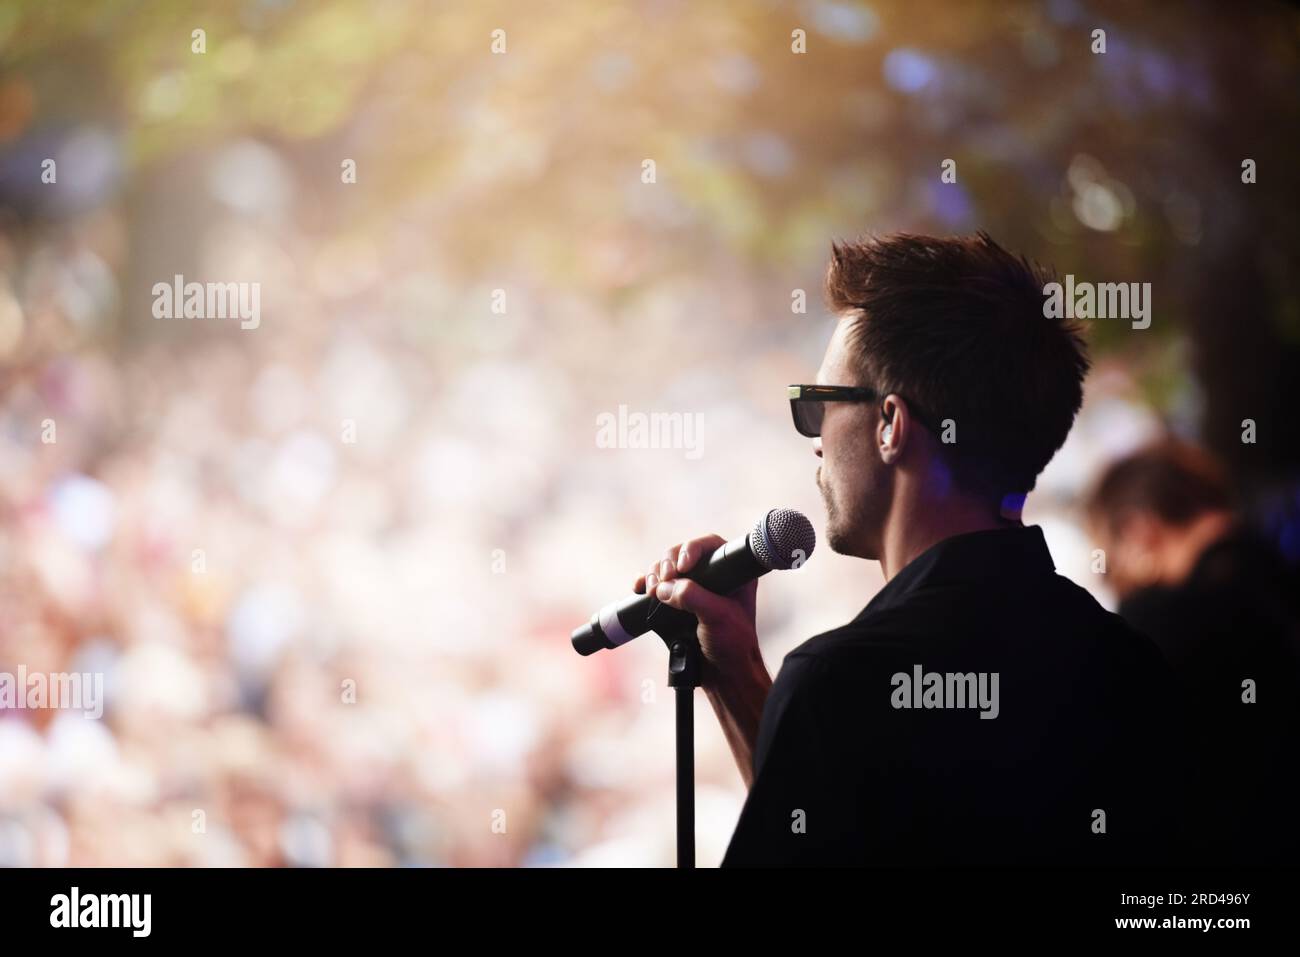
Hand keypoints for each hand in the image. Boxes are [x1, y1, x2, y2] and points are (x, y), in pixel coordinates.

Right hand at [632, 534, 762, 689]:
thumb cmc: (732, 645)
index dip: (692, 549)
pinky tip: (638, 589)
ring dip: (654, 575)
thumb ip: (693, 597)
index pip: (709, 545)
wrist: (723, 674)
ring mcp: (690, 589)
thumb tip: (665, 587)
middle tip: (664, 580)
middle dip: (667, 563)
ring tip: (651, 591)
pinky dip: (643, 584)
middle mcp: (710, 576)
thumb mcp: (718, 617)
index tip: (683, 567)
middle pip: (680, 553)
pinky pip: (654, 586)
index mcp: (732, 573)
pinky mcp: (673, 603)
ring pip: (665, 569)